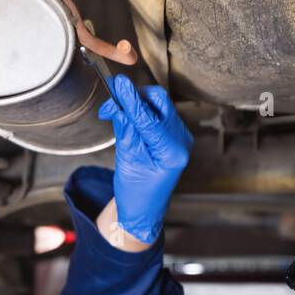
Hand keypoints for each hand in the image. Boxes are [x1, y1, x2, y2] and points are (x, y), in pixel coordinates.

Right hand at [98, 74, 192, 244]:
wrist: (144, 209)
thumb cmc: (135, 192)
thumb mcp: (127, 160)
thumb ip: (125, 129)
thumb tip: (118, 104)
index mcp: (173, 152)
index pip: (149, 118)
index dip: (132, 100)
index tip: (118, 84)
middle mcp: (182, 141)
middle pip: (159, 103)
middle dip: (135, 98)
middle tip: (112, 103)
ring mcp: (180, 137)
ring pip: (158, 105)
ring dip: (136, 104)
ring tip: (114, 113)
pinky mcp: (174, 135)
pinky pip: (157, 114)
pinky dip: (141, 112)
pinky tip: (127, 119)